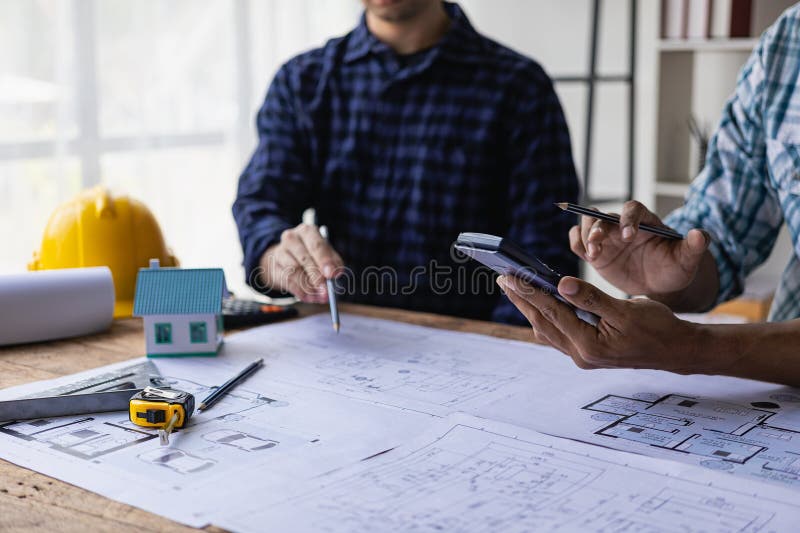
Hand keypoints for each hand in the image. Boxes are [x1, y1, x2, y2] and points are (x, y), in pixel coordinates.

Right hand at [258, 223, 343, 302]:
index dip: (325, 260)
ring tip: (321, 297)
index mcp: (307, 231)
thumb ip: (334, 263)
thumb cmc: (312, 254)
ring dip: (309, 287)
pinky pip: (287, 281)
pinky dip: (300, 292)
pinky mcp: (274, 267)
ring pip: (294, 271)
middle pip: (304, 258)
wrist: (287, 256)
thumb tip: (336, 273)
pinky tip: (310, 298)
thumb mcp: (326, 254)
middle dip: (317, 277)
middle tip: (327, 292)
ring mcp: (280, 252)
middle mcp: (291, 238)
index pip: (317, 245)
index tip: (332, 274)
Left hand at [497, 275, 716, 373]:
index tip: (510, 276)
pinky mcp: (586, 353)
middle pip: (542, 323)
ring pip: (547, 330)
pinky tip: (540, 302)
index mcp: (590, 345)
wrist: (675, 350)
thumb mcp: (626, 309)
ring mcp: (582, 356)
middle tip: (503, 278)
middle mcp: (581, 355)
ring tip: (515, 287)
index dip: (529, 292)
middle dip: (521, 300)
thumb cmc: (657, 327)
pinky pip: (558, 334)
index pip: (551, 313)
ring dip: (531, 309)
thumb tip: (561, 284)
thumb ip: (592, 298)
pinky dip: (547, 316)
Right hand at [570, 201, 708, 296]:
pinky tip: (584, 255)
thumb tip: (700, 235)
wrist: (660, 285)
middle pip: (603, 214)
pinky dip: (577, 244)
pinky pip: (579, 243)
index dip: (628, 219)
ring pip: (587, 225)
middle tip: (597, 244)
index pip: (632, 209)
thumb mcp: (687, 259)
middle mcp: (622, 225)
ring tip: (591, 254)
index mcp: (645, 221)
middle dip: (597, 226)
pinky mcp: (596, 253)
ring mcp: (607, 238)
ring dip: (585, 235)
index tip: (629, 236)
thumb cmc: (674, 268)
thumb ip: (694, 247)